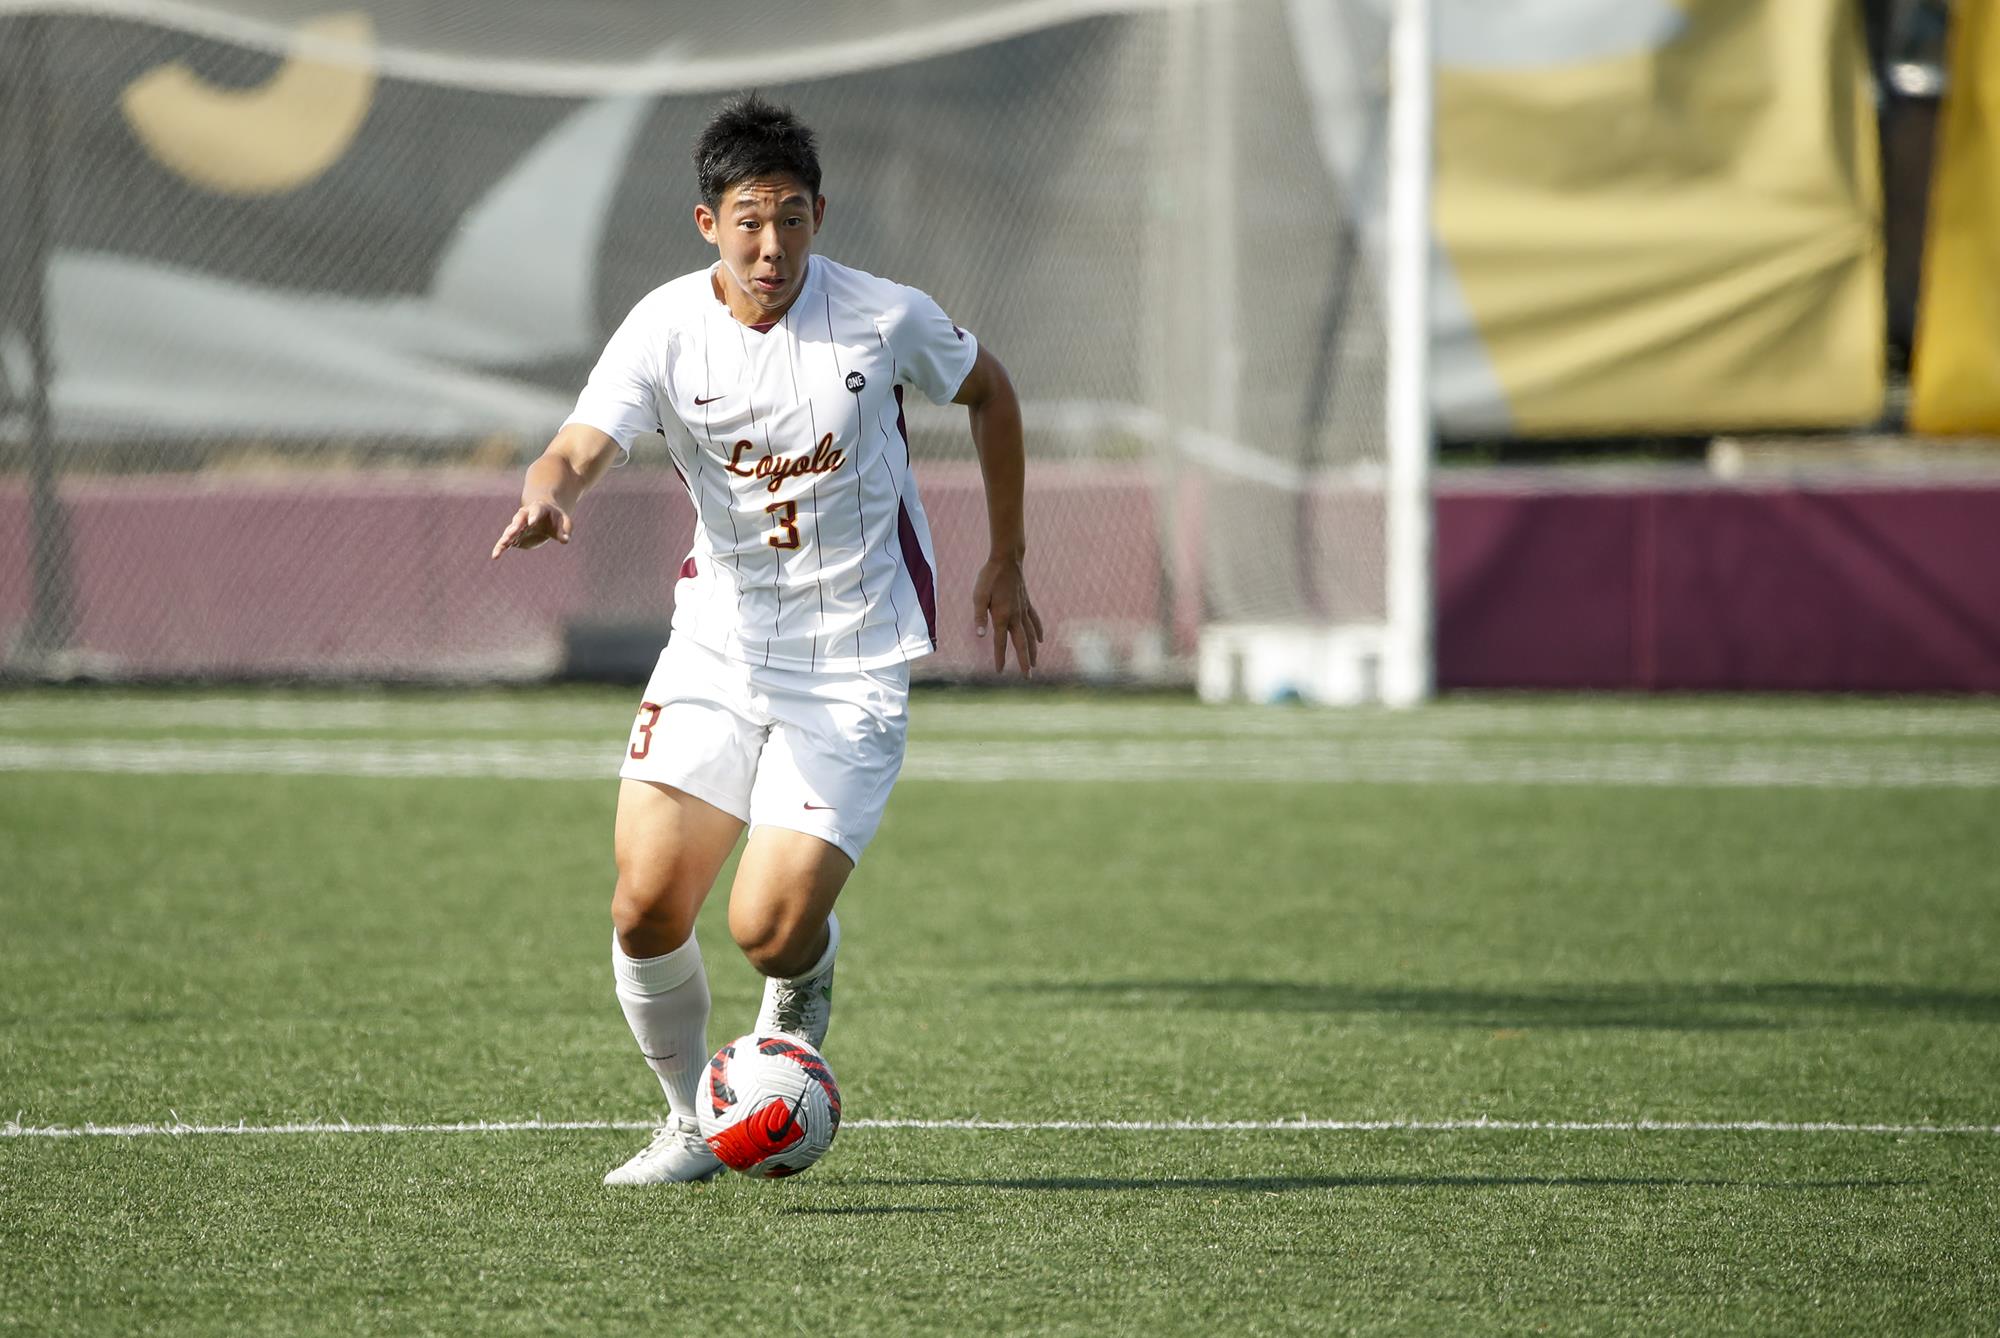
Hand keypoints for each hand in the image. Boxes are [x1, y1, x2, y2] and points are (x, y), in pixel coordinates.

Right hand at [490, 501, 570, 558]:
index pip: (535, 511)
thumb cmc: (557, 519)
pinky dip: (501, 548)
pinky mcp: (515, 536)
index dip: (533, 516)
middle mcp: (525, 516)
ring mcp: (518, 526)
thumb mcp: (565, 523)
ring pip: (509, 531)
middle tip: (512, 533)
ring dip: (505, 538)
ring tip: (501, 546)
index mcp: (539, 509)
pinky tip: (495, 556)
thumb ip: (564, 531)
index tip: (532, 522)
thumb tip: (565, 540)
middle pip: (518, 519)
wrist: (546, 517)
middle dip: (515, 526)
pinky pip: (506, 541)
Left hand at [972, 555, 1043, 676]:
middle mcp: (1015, 616)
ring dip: (1033, 651)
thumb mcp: (979, 596)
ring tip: (1035, 665)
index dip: (1000, 657)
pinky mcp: (1027, 603)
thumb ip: (979, 616)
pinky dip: (1038, 631)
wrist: (1007, 560)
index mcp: (1002, 616)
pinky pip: (1034, 621)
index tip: (1000, 671)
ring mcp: (1023, 610)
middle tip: (1028, 677)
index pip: (1000, 642)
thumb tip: (981, 635)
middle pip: (1021, 643)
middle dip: (1024, 661)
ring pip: (1031, 635)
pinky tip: (1041, 640)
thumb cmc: (989, 577)